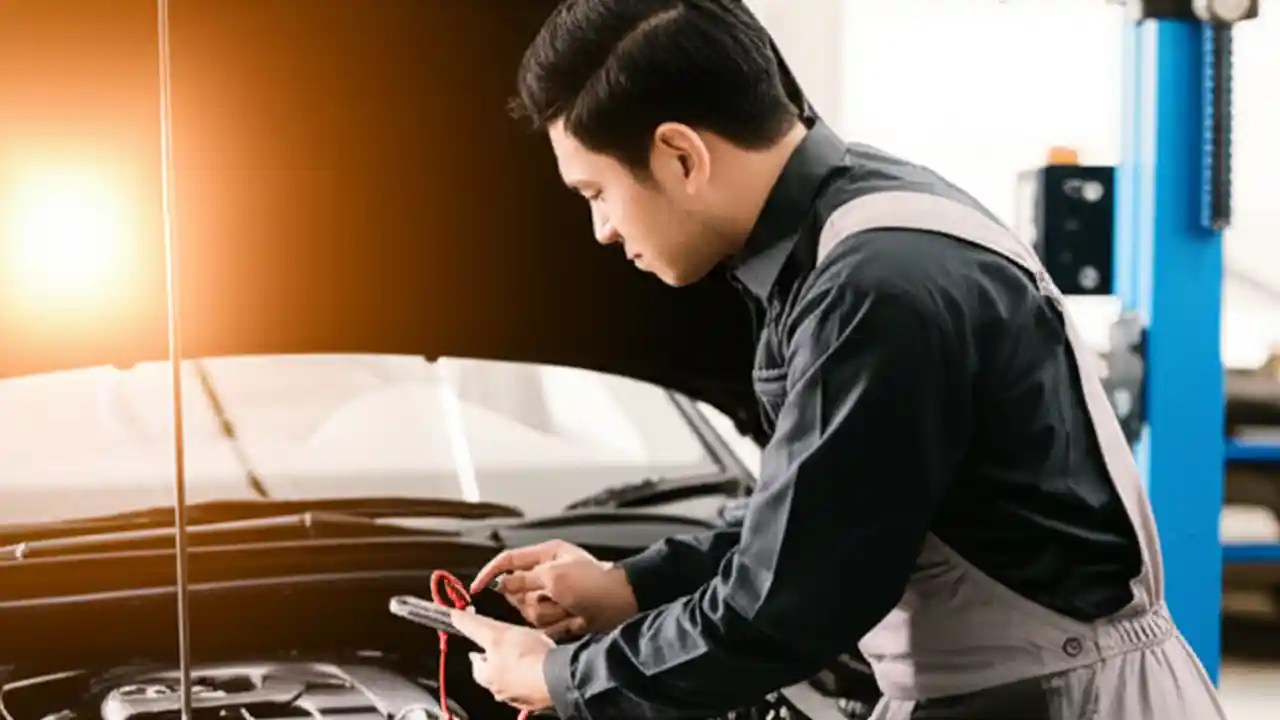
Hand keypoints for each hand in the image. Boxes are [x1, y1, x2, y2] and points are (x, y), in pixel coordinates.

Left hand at [451, 608, 554, 712]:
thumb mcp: (495, 633)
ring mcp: (520, 697)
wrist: (560, 676)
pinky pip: (531, 686)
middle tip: (512, 643)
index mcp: (486, 677)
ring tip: (530, 652)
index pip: (476, 661)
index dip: (482, 647)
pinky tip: (542, 665)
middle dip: (501, 658)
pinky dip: (533, 676)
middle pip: (495, 671)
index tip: (488, 638)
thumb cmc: (526, 656)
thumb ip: (473, 625)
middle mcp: (499, 691)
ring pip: (513, 679)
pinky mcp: (538, 699)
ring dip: (518, 668)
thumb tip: (453, 615)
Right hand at [471, 540, 638, 638]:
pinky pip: (543, 625)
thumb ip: (524, 579)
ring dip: (548, 614)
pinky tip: (574, 621)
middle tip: (553, 598)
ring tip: (569, 610)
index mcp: (545, 556)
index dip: (489, 573)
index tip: (476, 589)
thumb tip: (501, 584)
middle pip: (515, 591)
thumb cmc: (594, 583)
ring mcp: (553, 596)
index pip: (507, 560)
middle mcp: (545, 575)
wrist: (622, 605)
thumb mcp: (555, 576)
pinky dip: (557, 625)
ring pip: (528, 612)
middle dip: (531, 600)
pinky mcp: (560, 615)